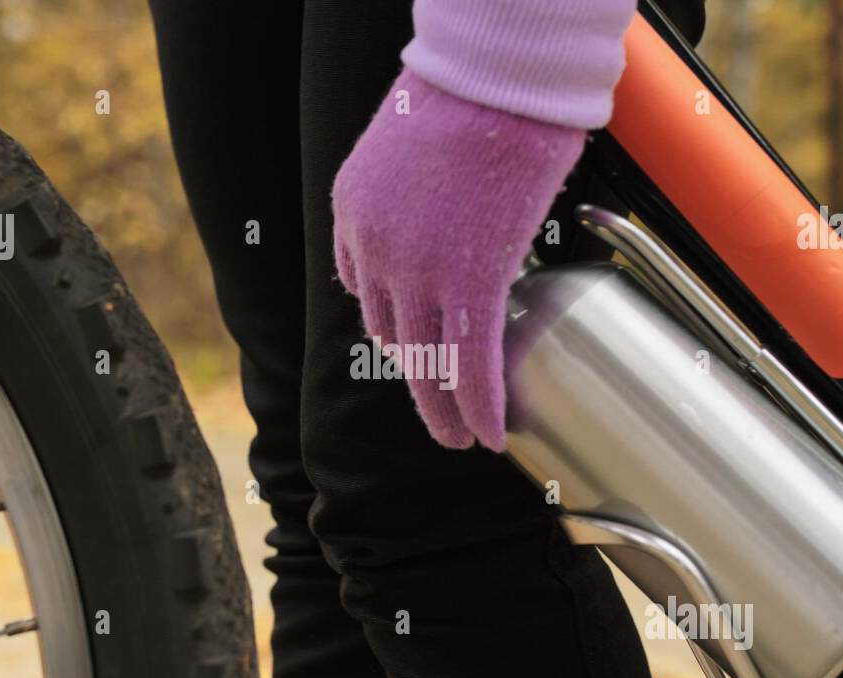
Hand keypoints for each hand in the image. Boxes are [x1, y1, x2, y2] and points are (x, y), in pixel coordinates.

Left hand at [331, 69, 585, 450]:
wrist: (492, 74)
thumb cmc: (464, 96)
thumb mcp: (401, 146)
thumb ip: (399, 197)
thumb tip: (429, 230)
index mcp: (350, 216)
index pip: (363, 291)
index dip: (393, 326)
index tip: (416, 345)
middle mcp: (373, 251)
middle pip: (391, 338)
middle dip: (414, 385)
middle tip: (433, 420)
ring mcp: (417, 271)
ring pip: (426, 360)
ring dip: (442, 409)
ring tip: (458, 438)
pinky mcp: (468, 281)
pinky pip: (469, 359)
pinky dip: (477, 405)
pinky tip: (489, 434)